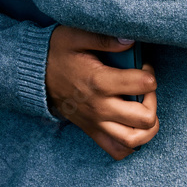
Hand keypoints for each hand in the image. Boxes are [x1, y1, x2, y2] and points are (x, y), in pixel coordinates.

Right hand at [46, 26, 158, 160]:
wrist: (33, 76)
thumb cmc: (56, 53)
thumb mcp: (76, 36)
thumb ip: (105, 38)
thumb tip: (131, 40)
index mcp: (99, 82)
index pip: (143, 84)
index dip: (150, 73)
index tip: (143, 65)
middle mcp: (100, 107)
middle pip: (145, 118)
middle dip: (153, 100)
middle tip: (145, 87)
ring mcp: (96, 123)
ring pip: (134, 141)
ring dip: (147, 126)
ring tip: (143, 108)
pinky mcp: (92, 131)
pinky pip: (117, 151)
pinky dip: (131, 144)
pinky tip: (132, 125)